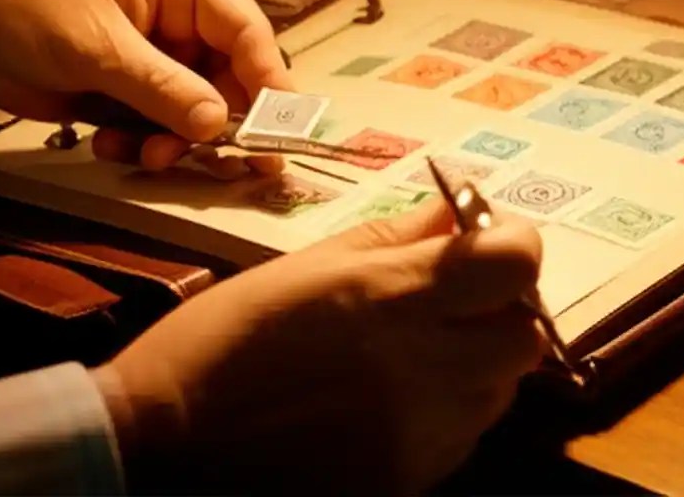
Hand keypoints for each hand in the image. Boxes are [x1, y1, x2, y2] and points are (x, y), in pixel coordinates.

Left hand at [0, 0, 292, 175]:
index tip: (281, 129)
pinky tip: (109, 142)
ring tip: (150, 155)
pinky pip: (161, 123)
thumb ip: (163, 87)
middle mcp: (180, 17)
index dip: (269, 80)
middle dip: (218, 122)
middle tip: (225, 166)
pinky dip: (143, 141)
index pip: (246, 30)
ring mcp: (157, 55)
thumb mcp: (98, 46)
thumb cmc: (27, 8)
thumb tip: (221, 126)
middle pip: (230, 77)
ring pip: (197, 109)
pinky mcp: (131, 87)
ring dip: (177, 139)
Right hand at [92, 198, 544, 494]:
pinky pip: (462, 439)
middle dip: (500, 309)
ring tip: (415, 354)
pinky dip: (446, 414)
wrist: (160, 451)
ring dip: (476, 364)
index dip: (509, 244)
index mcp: (392, 299)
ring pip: (499, 391)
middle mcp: (424, 370)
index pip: (517, 263)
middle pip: (524, 334)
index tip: (479, 242)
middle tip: (451, 300)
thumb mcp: (299, 269)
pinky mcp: (408, 482)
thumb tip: (451, 212)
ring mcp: (421, 436)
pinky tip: (393, 403)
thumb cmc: (219, 343)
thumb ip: (389, 239)